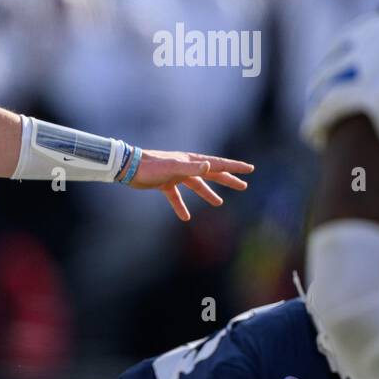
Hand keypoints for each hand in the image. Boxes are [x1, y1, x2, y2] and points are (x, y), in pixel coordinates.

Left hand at [127, 149, 252, 221]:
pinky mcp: (164, 184)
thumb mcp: (173, 167)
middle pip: (211, 174)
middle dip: (227, 180)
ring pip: (196, 186)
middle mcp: (185, 166)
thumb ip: (191, 168)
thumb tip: (210, 166)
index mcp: (191, 161)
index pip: (218, 164)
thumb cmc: (151, 166)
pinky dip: (181, 206)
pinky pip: (176, 196)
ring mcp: (175, 175)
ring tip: (219, 203)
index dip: (234, 167)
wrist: (128, 168)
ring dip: (207, 194)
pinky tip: (185, 217)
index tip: (250, 169)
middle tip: (243, 186)